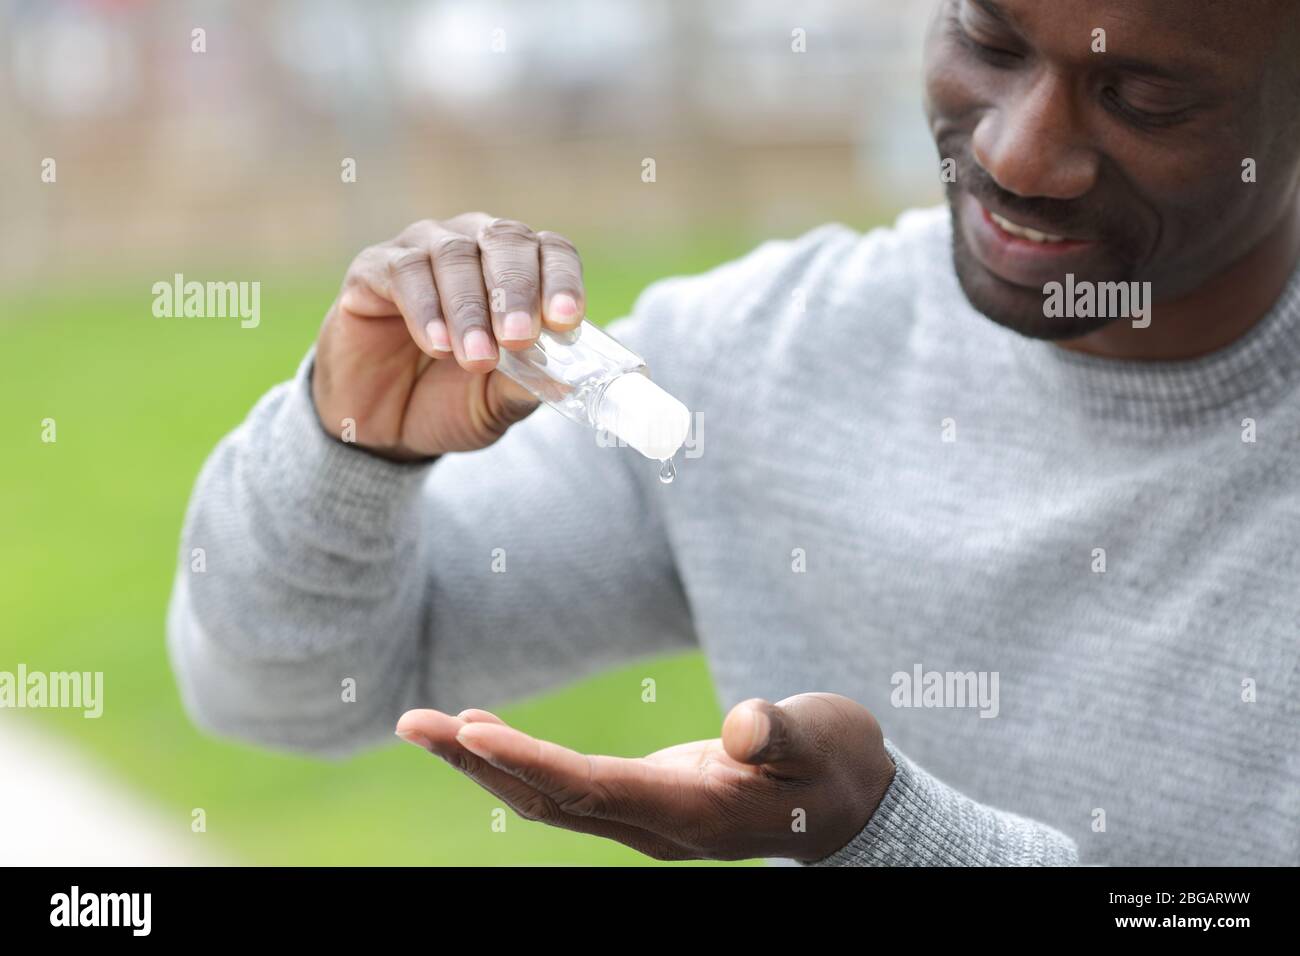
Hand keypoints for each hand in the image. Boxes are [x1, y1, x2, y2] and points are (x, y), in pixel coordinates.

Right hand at [312, 213, 587, 460]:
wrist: (383, 426)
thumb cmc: (450, 400)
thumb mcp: (496, 403)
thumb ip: (525, 386)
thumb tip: (566, 380)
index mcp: (516, 268)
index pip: (550, 251)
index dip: (561, 279)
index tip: (565, 320)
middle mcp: (472, 244)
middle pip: (504, 239)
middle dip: (517, 290)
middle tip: (520, 337)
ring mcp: (421, 250)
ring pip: (454, 254)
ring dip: (470, 309)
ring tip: (478, 359)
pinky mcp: (373, 268)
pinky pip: (403, 272)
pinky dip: (425, 310)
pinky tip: (438, 347)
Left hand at [395, 693, 895, 861]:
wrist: (851, 805)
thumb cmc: (838, 763)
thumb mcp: (823, 738)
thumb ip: (778, 735)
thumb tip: (739, 726)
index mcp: (694, 810)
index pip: (594, 789)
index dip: (531, 763)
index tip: (470, 731)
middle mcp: (656, 826)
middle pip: (549, 800)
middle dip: (476, 764)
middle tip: (411, 722)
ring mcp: (645, 819)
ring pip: (547, 799)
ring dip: (483, 764)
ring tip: (425, 725)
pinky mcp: (642, 802)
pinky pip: (563, 789)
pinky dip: (516, 762)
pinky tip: (484, 734)